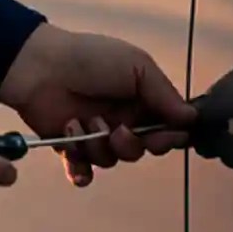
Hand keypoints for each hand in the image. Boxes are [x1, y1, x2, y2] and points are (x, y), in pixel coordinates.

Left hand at [0, 24, 195, 185]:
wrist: (40, 66)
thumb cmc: (91, 59)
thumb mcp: (136, 66)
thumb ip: (164, 94)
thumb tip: (192, 118)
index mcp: (140, 101)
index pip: (164, 129)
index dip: (167, 138)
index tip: (163, 137)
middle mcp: (121, 120)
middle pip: (139, 151)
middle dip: (131, 145)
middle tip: (118, 131)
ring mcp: (94, 135)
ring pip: (110, 161)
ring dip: (97, 145)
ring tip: (80, 122)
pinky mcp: (69, 147)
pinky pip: (82, 172)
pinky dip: (80, 169)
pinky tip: (74, 158)